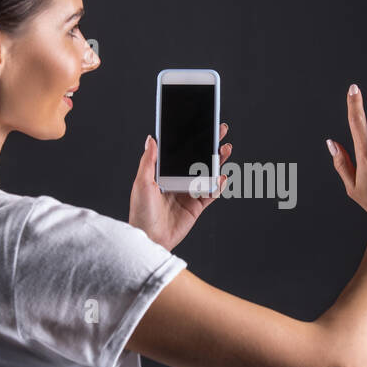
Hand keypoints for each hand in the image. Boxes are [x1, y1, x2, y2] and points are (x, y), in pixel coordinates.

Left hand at [129, 123, 232, 249]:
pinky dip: (218, 184)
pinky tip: (222, 175)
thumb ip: (149, 161)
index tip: (200, 127)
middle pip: (197, 160)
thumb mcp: (142, 182)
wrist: (149, 239)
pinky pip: (211, 193)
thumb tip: (151, 139)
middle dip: (209, 146)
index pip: (180, 153)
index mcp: (164, 174)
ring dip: (217, 162)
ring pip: (207, 173)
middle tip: (219, 132)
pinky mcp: (196, 206)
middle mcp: (177, 181)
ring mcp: (188, 193)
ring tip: (225, 150)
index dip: (191, 140)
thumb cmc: (141, 213)